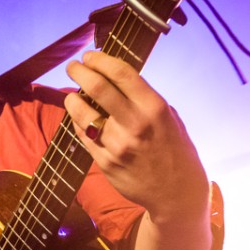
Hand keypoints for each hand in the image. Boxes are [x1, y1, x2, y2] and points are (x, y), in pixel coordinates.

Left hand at [64, 50, 208, 222]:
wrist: (177, 193)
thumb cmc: (174, 150)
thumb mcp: (170, 118)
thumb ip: (144, 99)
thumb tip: (115, 79)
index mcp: (155, 108)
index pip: (121, 74)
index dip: (100, 59)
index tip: (90, 55)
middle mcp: (135, 125)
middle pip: (97, 88)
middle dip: (79, 71)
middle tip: (73, 66)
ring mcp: (118, 145)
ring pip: (83, 113)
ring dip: (72, 98)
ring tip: (72, 94)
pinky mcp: (105, 162)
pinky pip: (84, 136)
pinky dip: (79, 123)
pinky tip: (81, 117)